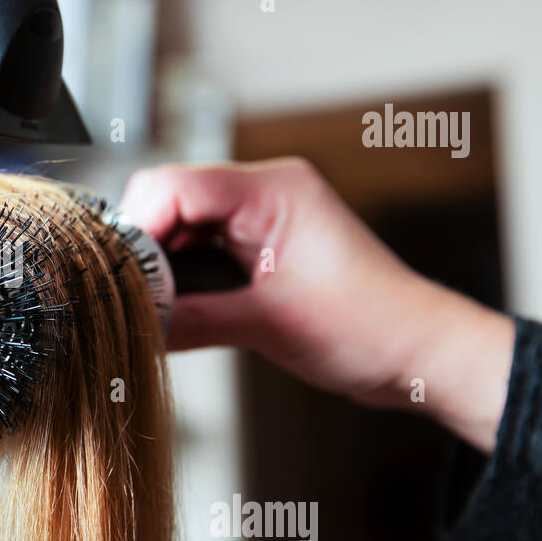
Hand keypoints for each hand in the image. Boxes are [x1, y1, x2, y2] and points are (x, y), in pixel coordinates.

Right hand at [120, 158, 514, 453]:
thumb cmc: (373, 327)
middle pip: (169, 201)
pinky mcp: (258, 249)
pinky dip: (182, 280)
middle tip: (136, 300)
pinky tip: (176, 312)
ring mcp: (260, 220)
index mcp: (273, 190)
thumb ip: (193, 319)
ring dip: (163, 268)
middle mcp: (264, 193)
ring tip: (156, 312)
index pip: (175, 186)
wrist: (418, 354)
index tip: (122, 277)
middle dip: (145, 251)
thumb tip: (133, 323)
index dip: (139, 227)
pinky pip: (199, 251)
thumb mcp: (270, 325)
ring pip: (179, 229)